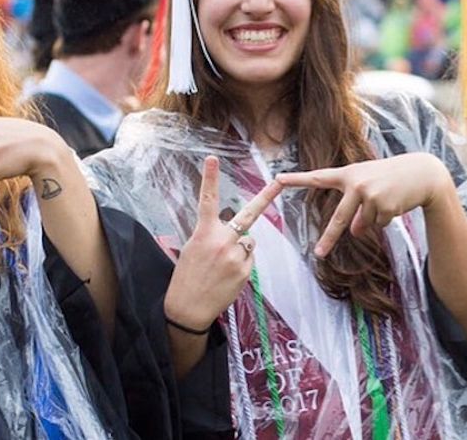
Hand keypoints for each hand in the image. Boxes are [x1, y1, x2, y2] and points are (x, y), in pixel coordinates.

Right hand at [163, 156, 282, 330]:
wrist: (188, 308)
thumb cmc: (187, 277)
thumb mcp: (191, 249)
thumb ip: (212, 235)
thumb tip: (234, 231)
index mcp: (203, 233)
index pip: (207, 200)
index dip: (209, 178)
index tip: (212, 159)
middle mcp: (221, 241)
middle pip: (247, 215)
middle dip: (265, 197)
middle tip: (280, 181)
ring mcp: (235, 256)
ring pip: (248, 241)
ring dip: (240, 247)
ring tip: (222, 265)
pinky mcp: (245, 271)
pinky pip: (249, 258)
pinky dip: (242, 263)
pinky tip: (227, 275)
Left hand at [276, 152, 451, 256]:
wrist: (421, 173)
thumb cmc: (391, 178)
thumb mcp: (369, 186)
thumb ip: (356, 207)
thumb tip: (355, 232)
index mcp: (348, 174)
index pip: (318, 177)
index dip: (297, 180)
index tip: (276, 180)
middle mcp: (355, 183)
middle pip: (338, 218)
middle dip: (329, 238)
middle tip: (319, 254)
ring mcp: (369, 195)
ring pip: (363, 224)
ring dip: (374, 219)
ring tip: (387, 200)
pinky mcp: (383, 206)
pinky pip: (378, 224)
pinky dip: (386, 219)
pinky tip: (395, 203)